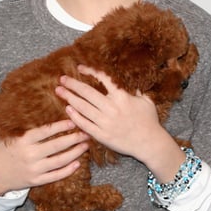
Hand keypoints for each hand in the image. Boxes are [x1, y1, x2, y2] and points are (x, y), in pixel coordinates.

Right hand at [0, 119, 89, 195]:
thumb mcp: (3, 133)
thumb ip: (16, 123)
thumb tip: (25, 102)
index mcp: (22, 141)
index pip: (46, 131)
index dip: (61, 126)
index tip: (73, 121)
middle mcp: (30, 155)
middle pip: (57, 146)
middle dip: (74, 138)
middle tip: (86, 132)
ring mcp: (34, 169)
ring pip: (60, 161)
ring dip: (75, 153)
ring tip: (85, 145)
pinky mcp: (36, 181)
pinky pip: (55, 176)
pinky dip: (68, 170)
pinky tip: (77, 163)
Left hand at [56, 68, 183, 178]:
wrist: (149, 143)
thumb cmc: (149, 122)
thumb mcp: (146, 101)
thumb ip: (136, 91)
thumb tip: (130, 84)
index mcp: (122, 97)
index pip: (103, 79)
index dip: (90, 72)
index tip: (80, 68)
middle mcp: (111, 108)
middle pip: (87, 92)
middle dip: (72, 84)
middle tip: (62, 79)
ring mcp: (105, 122)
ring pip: (83, 107)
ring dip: (70, 98)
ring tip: (60, 91)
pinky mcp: (102, 135)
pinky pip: (85, 124)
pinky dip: (75, 117)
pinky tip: (68, 110)